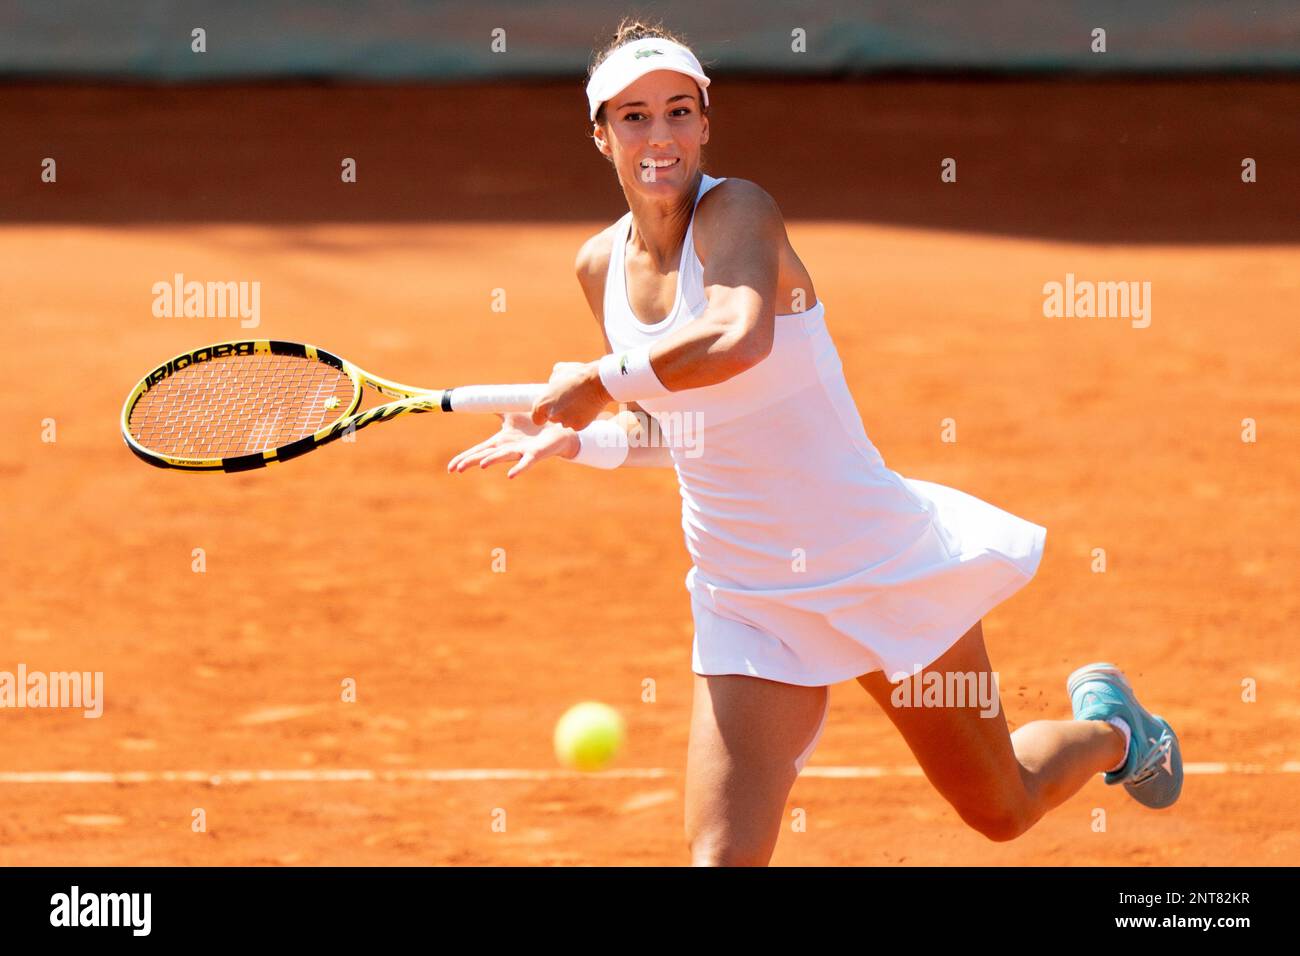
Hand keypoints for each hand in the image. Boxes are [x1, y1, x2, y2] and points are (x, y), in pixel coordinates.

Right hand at [446, 413, 578, 478]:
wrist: (559, 429)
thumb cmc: (535, 424)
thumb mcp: (512, 412)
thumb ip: (496, 407)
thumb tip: (481, 399)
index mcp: (501, 441)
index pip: (478, 450)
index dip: (464, 458)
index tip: (451, 467)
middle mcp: (508, 449)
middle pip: (485, 455)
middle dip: (471, 462)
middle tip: (456, 469)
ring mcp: (521, 452)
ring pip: (503, 457)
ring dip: (492, 461)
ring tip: (481, 465)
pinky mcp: (535, 454)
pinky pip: (526, 462)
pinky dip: (519, 469)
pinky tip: (511, 475)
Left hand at [530, 360, 611, 431]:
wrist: (598, 381)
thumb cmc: (577, 374)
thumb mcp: (559, 371)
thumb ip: (552, 381)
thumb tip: (552, 383)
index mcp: (542, 404)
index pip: (537, 418)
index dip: (543, 415)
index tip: (548, 411)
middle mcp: (552, 415)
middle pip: (553, 419)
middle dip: (559, 412)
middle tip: (569, 401)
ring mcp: (565, 422)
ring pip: (565, 422)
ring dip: (570, 415)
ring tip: (579, 402)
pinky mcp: (578, 426)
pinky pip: (577, 424)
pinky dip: (581, 418)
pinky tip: (586, 407)